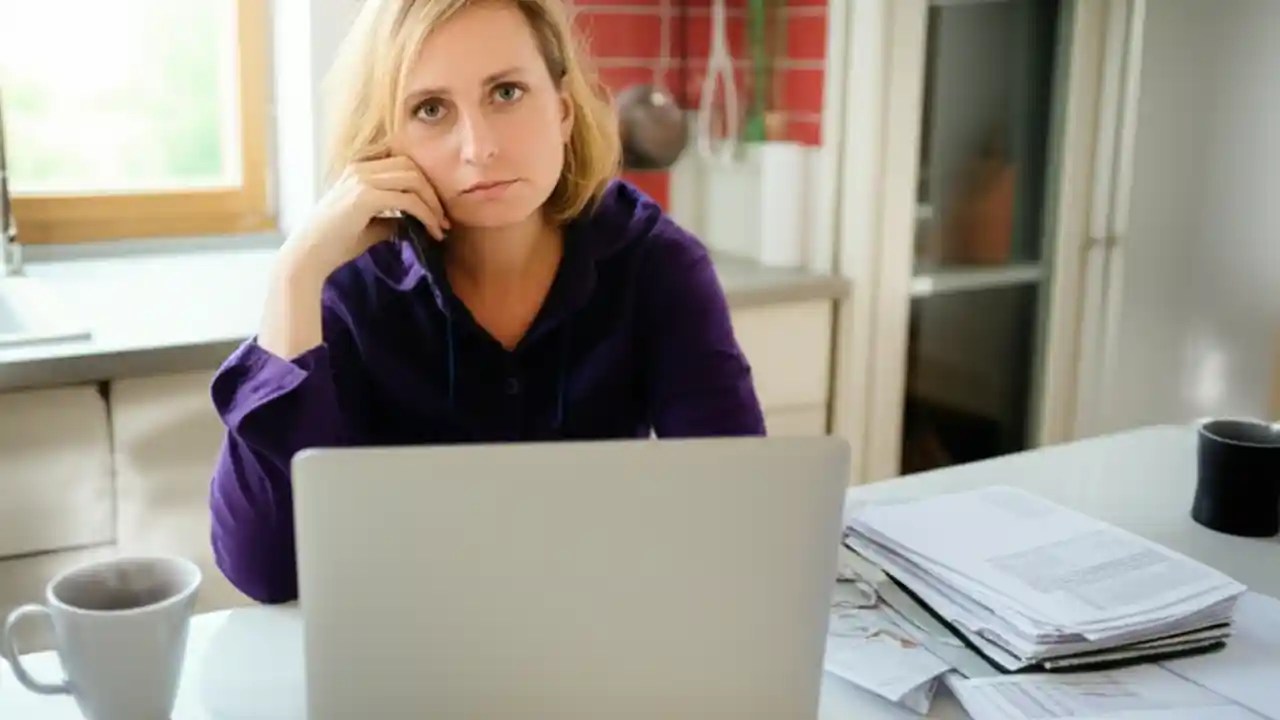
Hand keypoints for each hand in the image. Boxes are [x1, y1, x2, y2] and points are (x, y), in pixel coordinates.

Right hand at [280, 156, 449, 280]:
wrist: (308, 256)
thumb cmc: (336, 243)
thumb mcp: (371, 225)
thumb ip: (394, 218)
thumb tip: (421, 221)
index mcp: (360, 170)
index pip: (403, 165)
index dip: (425, 185)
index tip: (438, 212)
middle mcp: (360, 168)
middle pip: (412, 167)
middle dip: (434, 193)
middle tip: (445, 220)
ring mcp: (361, 179)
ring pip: (414, 180)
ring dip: (433, 204)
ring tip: (441, 228)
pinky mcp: (365, 196)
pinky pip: (407, 199)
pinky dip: (425, 214)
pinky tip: (431, 231)